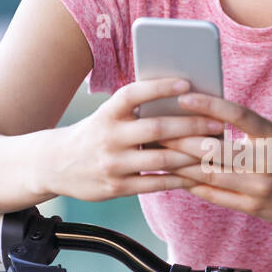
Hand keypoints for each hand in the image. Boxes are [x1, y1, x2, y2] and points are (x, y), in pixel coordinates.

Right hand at [47, 78, 225, 201]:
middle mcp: (109, 136)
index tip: (187, 83)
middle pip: (157, 129)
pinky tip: (197, 174)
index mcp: (107, 113)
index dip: (160, 87)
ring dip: (192, 155)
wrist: (54, 165)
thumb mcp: (105, 117)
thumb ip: (134, 111)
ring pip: (162, 159)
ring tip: (214, 150)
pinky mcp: (117, 187)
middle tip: (217, 123)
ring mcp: (113, 164)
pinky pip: (156, 183)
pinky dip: (179, 179)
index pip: (134, 94)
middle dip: (192, 126)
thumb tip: (179, 100)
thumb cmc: (93, 135)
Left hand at [163, 91, 271, 228]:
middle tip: (154, 128)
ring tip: (158, 153)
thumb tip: (207, 121)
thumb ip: (248, 133)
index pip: (239, 115)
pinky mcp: (255, 208)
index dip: (210, 105)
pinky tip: (177, 177)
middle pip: (215, 148)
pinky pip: (216, 195)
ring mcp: (260, 187)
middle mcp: (267, 161)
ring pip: (209, 174)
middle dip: (180, 138)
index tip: (184, 97)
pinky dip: (194, 185)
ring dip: (180, 164)